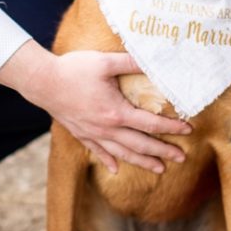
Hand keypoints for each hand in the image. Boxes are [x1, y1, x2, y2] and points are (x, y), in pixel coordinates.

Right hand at [0, 42, 190, 172]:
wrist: (41, 82)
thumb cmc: (74, 69)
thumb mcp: (106, 62)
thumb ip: (132, 62)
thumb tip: (155, 60)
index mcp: (116, 112)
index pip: (150, 124)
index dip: (171, 128)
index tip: (189, 130)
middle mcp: (106, 128)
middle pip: (140, 145)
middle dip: (163, 152)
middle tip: (182, 158)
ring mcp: (92, 134)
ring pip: (122, 153)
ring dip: (142, 162)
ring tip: (159, 169)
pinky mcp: (80, 133)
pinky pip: (97, 151)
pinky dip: (108, 161)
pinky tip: (115, 169)